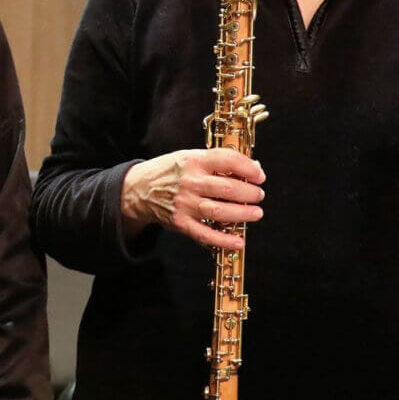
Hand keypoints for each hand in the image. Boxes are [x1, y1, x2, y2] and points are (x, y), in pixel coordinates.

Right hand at [120, 148, 265, 249]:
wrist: (139, 189)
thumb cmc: (170, 171)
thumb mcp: (189, 157)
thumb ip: (219, 162)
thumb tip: (253, 169)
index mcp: (193, 161)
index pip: (227, 160)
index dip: (248, 168)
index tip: (259, 176)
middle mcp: (189, 182)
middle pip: (228, 188)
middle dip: (250, 193)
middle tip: (258, 195)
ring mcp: (185, 204)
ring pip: (220, 211)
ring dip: (243, 214)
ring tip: (256, 213)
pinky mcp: (180, 223)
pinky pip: (205, 234)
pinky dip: (224, 240)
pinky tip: (239, 242)